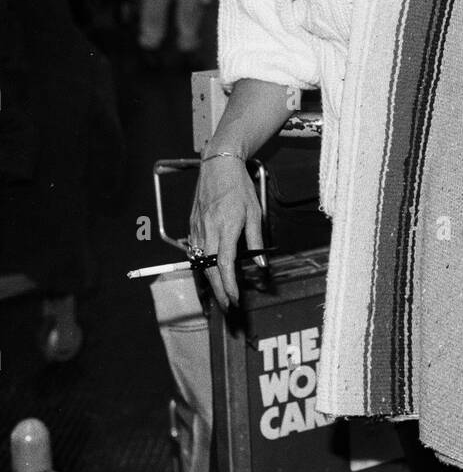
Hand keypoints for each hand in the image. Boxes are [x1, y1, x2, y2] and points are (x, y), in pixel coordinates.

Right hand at [188, 156, 262, 309]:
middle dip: (218, 291)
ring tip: (220, 293)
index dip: (229, 285)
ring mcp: (198, 228)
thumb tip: (261, 264)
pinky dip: (202, 264)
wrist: (218, 165)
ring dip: (209, 281)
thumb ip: (256, 240)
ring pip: (200, 262)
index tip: (234, 299)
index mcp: (226, 227)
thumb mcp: (254, 212)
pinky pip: (195, 250)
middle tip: (227, 306)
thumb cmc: (239, 186)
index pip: (224, 264)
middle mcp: (209, 230)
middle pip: (209, 269)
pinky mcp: (192, 224)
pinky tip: (209, 271)